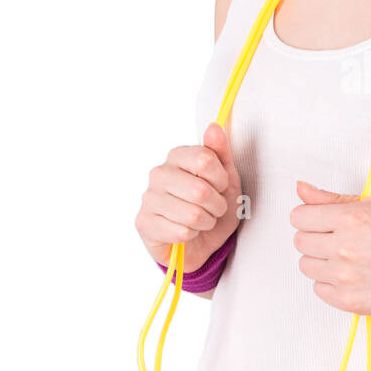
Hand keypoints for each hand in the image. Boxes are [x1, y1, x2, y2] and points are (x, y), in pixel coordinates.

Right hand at [135, 122, 242, 272]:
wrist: (201, 243)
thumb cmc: (212, 207)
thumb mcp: (227, 179)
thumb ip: (221, 153)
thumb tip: (214, 127)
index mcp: (178, 156)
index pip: (205, 160)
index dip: (221, 180)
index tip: (220, 187)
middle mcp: (159, 173)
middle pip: (200, 191)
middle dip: (216, 206)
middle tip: (213, 208)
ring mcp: (149, 197)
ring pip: (192, 214)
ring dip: (206, 222)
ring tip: (201, 221)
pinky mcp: (144, 222)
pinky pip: (181, 232)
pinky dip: (192, 235)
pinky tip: (187, 232)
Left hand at [289, 180, 370, 316]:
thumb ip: (330, 199)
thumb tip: (301, 188)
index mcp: (350, 219)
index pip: (298, 217)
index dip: (309, 218)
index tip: (320, 222)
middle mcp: (344, 247)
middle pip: (299, 241)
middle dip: (315, 239)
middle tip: (337, 240)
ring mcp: (344, 276)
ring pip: (306, 266)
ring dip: (321, 262)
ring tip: (346, 259)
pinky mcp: (347, 300)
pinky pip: (318, 289)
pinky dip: (330, 283)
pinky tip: (350, 276)